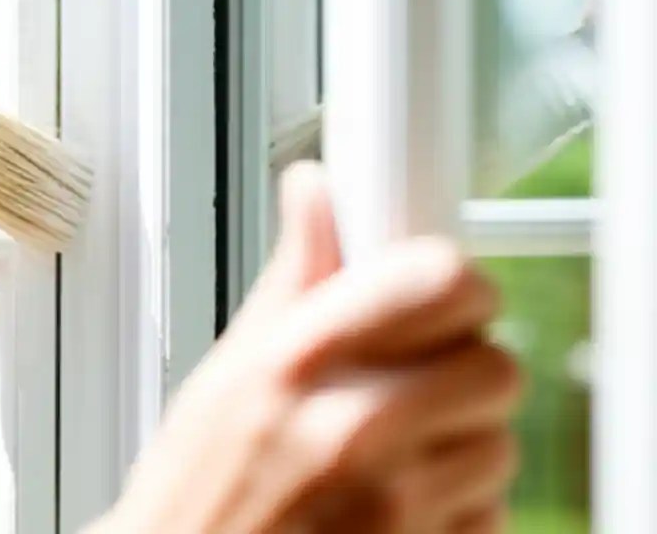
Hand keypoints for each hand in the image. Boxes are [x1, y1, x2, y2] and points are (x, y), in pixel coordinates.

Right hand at [95, 163, 521, 532]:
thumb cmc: (195, 491)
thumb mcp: (225, 372)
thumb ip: (294, 279)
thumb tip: (314, 192)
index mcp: (297, 364)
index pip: (442, 282)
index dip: (456, 285)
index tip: (442, 297)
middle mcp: (351, 429)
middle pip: (494, 365)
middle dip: (463, 371)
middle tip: (415, 381)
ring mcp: (392, 504)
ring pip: (498, 444)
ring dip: (461, 444)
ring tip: (393, 452)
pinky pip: (488, 514)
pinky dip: (456, 507)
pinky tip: (395, 502)